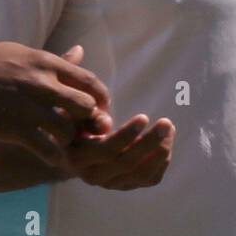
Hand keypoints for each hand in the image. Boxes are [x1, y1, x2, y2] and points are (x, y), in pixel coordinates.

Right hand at [0, 41, 110, 168]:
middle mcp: (43, 83)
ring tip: (59, 141)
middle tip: (81, 129)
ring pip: (69, 131)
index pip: (90, 81)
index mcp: (46, 62)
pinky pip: (48, 149)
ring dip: (68, 140)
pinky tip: (47, 155)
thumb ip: (54, 59)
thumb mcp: (21, 53)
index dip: (100, 99)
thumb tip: (80, 52)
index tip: (97, 110)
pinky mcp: (16, 129)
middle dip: (87, 121)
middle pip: (86, 107)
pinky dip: (52, 156)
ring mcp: (30, 108)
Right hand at [52, 47, 174, 189]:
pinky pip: (148, 180)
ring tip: (169, 129)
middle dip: (150, 143)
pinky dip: (161, 164)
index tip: (144, 116)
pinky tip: (166, 144)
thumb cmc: (69, 120)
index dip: (128, 135)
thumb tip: (79, 50)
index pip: (107, 150)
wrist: (66, 153)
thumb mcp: (67, 102)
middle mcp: (91, 174)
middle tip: (166, 122)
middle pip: (127, 163)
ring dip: (159, 152)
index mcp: (76, 155)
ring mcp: (109, 183)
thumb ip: (73, 81)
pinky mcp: (123, 184)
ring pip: (140, 174)